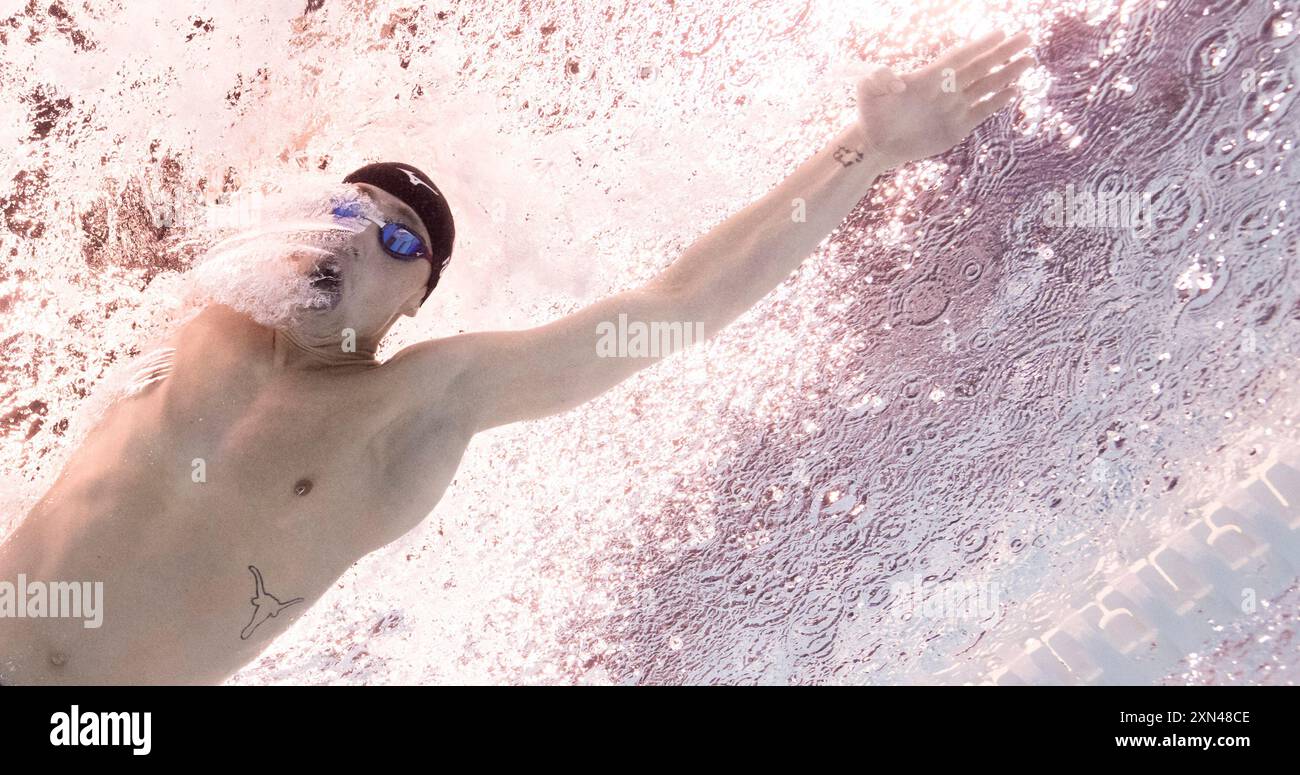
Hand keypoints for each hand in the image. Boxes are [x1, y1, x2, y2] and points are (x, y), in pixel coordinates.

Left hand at [855, 30, 1035, 167]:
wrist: (875, 144)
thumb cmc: (870, 114)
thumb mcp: (867, 91)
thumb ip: (877, 78)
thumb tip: (895, 79)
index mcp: (928, 77)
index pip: (959, 57)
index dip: (979, 45)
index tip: (1000, 32)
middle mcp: (946, 89)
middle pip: (980, 66)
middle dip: (1003, 52)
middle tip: (1027, 37)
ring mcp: (953, 108)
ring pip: (986, 86)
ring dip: (1007, 74)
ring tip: (1029, 61)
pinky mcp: (956, 128)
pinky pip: (981, 111)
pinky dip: (996, 102)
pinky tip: (1014, 91)